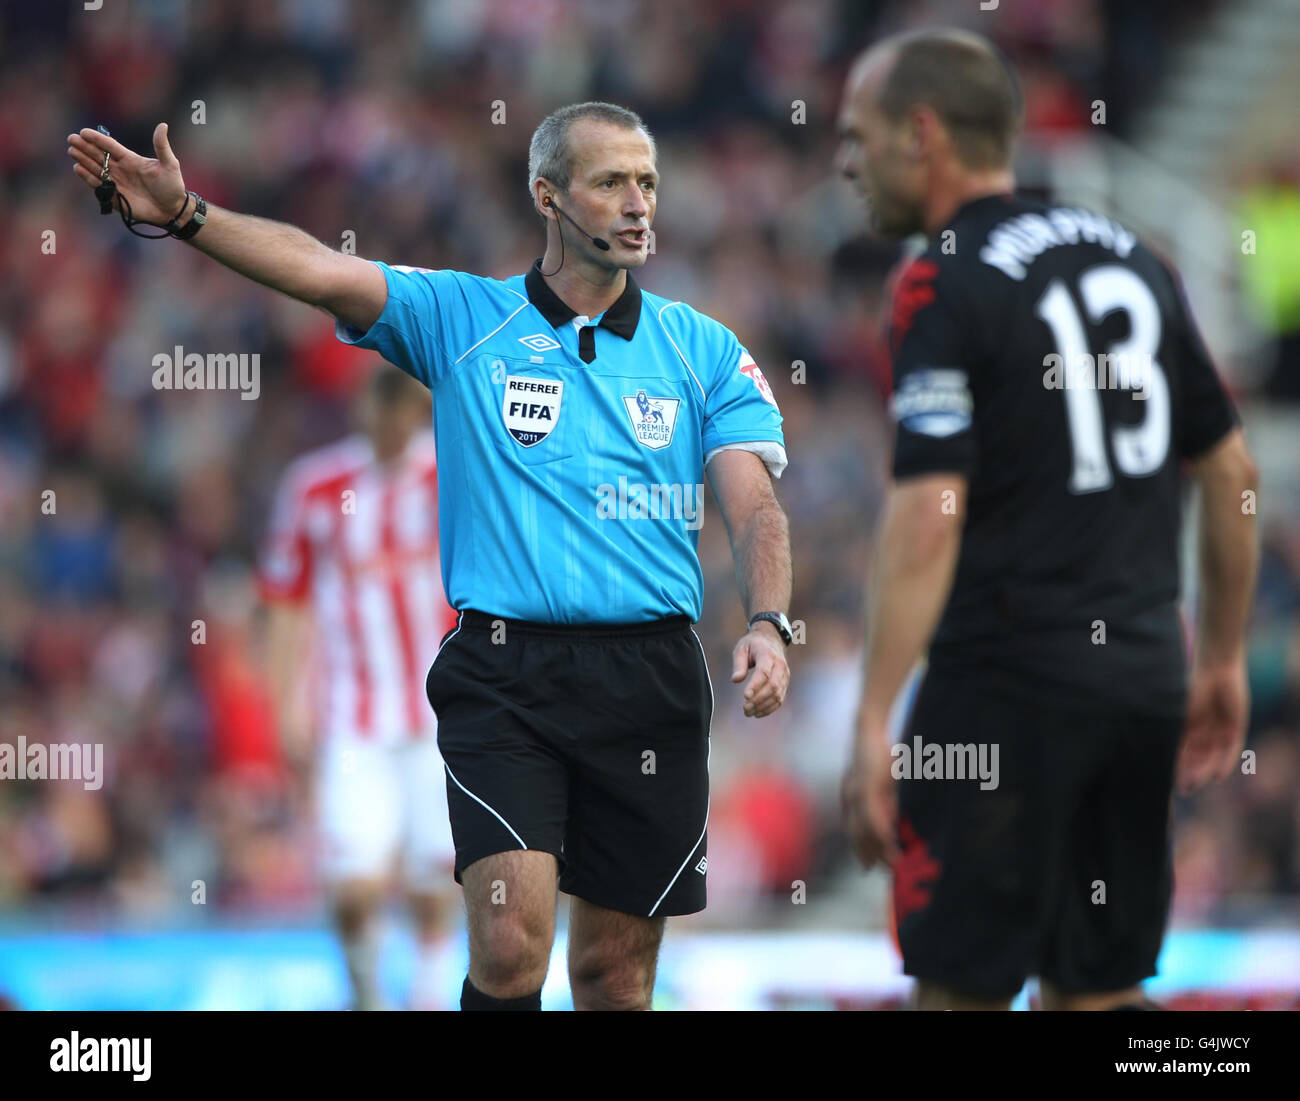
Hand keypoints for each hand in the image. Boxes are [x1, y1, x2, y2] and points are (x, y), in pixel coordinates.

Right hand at [67, 123, 187, 225]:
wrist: (173, 210)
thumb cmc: (172, 186)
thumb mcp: (170, 164)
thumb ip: (162, 146)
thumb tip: (163, 125)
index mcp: (130, 159)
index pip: (110, 146)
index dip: (97, 138)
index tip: (84, 132)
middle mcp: (120, 169)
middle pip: (98, 155)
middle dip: (85, 147)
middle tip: (72, 139)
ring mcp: (116, 182)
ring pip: (95, 168)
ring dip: (83, 159)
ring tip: (72, 151)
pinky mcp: (114, 196)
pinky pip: (98, 185)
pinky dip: (88, 177)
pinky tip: (78, 168)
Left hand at [730, 623, 788, 716]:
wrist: (771, 639)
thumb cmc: (752, 645)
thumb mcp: (741, 649)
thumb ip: (739, 664)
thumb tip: (735, 680)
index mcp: (768, 654)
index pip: (764, 672)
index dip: (755, 686)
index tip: (745, 696)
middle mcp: (780, 665)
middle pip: (773, 686)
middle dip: (758, 700)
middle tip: (745, 709)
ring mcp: (785, 675)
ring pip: (778, 695)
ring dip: (763, 706)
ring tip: (748, 712)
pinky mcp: (785, 683)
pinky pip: (780, 698)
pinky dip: (770, 708)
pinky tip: (758, 713)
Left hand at [841, 722, 898, 868]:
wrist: (869, 728)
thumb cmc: (879, 753)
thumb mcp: (883, 781)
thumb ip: (886, 800)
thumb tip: (894, 818)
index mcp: (851, 797)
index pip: (854, 829)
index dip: (860, 848)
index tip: (868, 867)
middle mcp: (850, 797)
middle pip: (855, 833)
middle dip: (866, 854)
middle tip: (875, 872)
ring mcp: (856, 792)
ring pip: (864, 827)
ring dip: (876, 848)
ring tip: (891, 863)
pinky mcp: (866, 786)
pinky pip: (872, 814)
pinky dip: (880, 830)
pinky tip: (888, 842)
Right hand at [1177, 659, 1248, 794]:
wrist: (1216, 670)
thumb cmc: (1191, 688)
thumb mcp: (1178, 714)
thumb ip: (1171, 734)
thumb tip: (1153, 753)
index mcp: (1186, 727)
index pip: (1179, 752)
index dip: (1174, 767)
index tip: (1166, 782)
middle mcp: (1202, 731)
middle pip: (1196, 758)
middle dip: (1190, 774)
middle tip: (1184, 788)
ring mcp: (1219, 731)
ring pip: (1212, 756)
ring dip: (1205, 771)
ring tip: (1198, 783)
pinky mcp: (1235, 729)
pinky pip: (1230, 750)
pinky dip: (1225, 764)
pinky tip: (1218, 776)